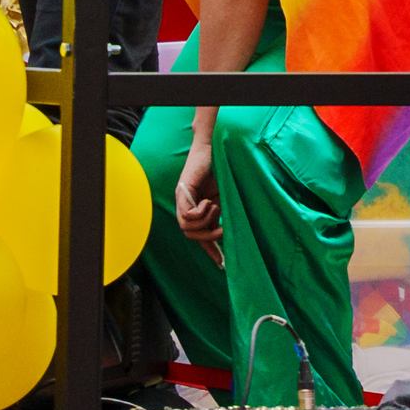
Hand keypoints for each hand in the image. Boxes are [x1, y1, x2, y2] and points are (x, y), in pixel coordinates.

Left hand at [176, 138, 224, 255]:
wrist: (218, 146)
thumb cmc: (224, 169)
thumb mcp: (226, 198)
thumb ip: (222, 215)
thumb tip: (227, 233)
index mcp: (198, 208)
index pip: (200, 235)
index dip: (210, 250)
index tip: (221, 263)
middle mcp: (187, 205)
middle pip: (190, 235)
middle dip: (207, 238)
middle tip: (222, 230)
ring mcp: (182, 199)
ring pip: (186, 228)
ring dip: (205, 224)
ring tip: (216, 210)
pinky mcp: (182, 191)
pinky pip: (187, 216)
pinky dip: (200, 214)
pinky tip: (209, 202)